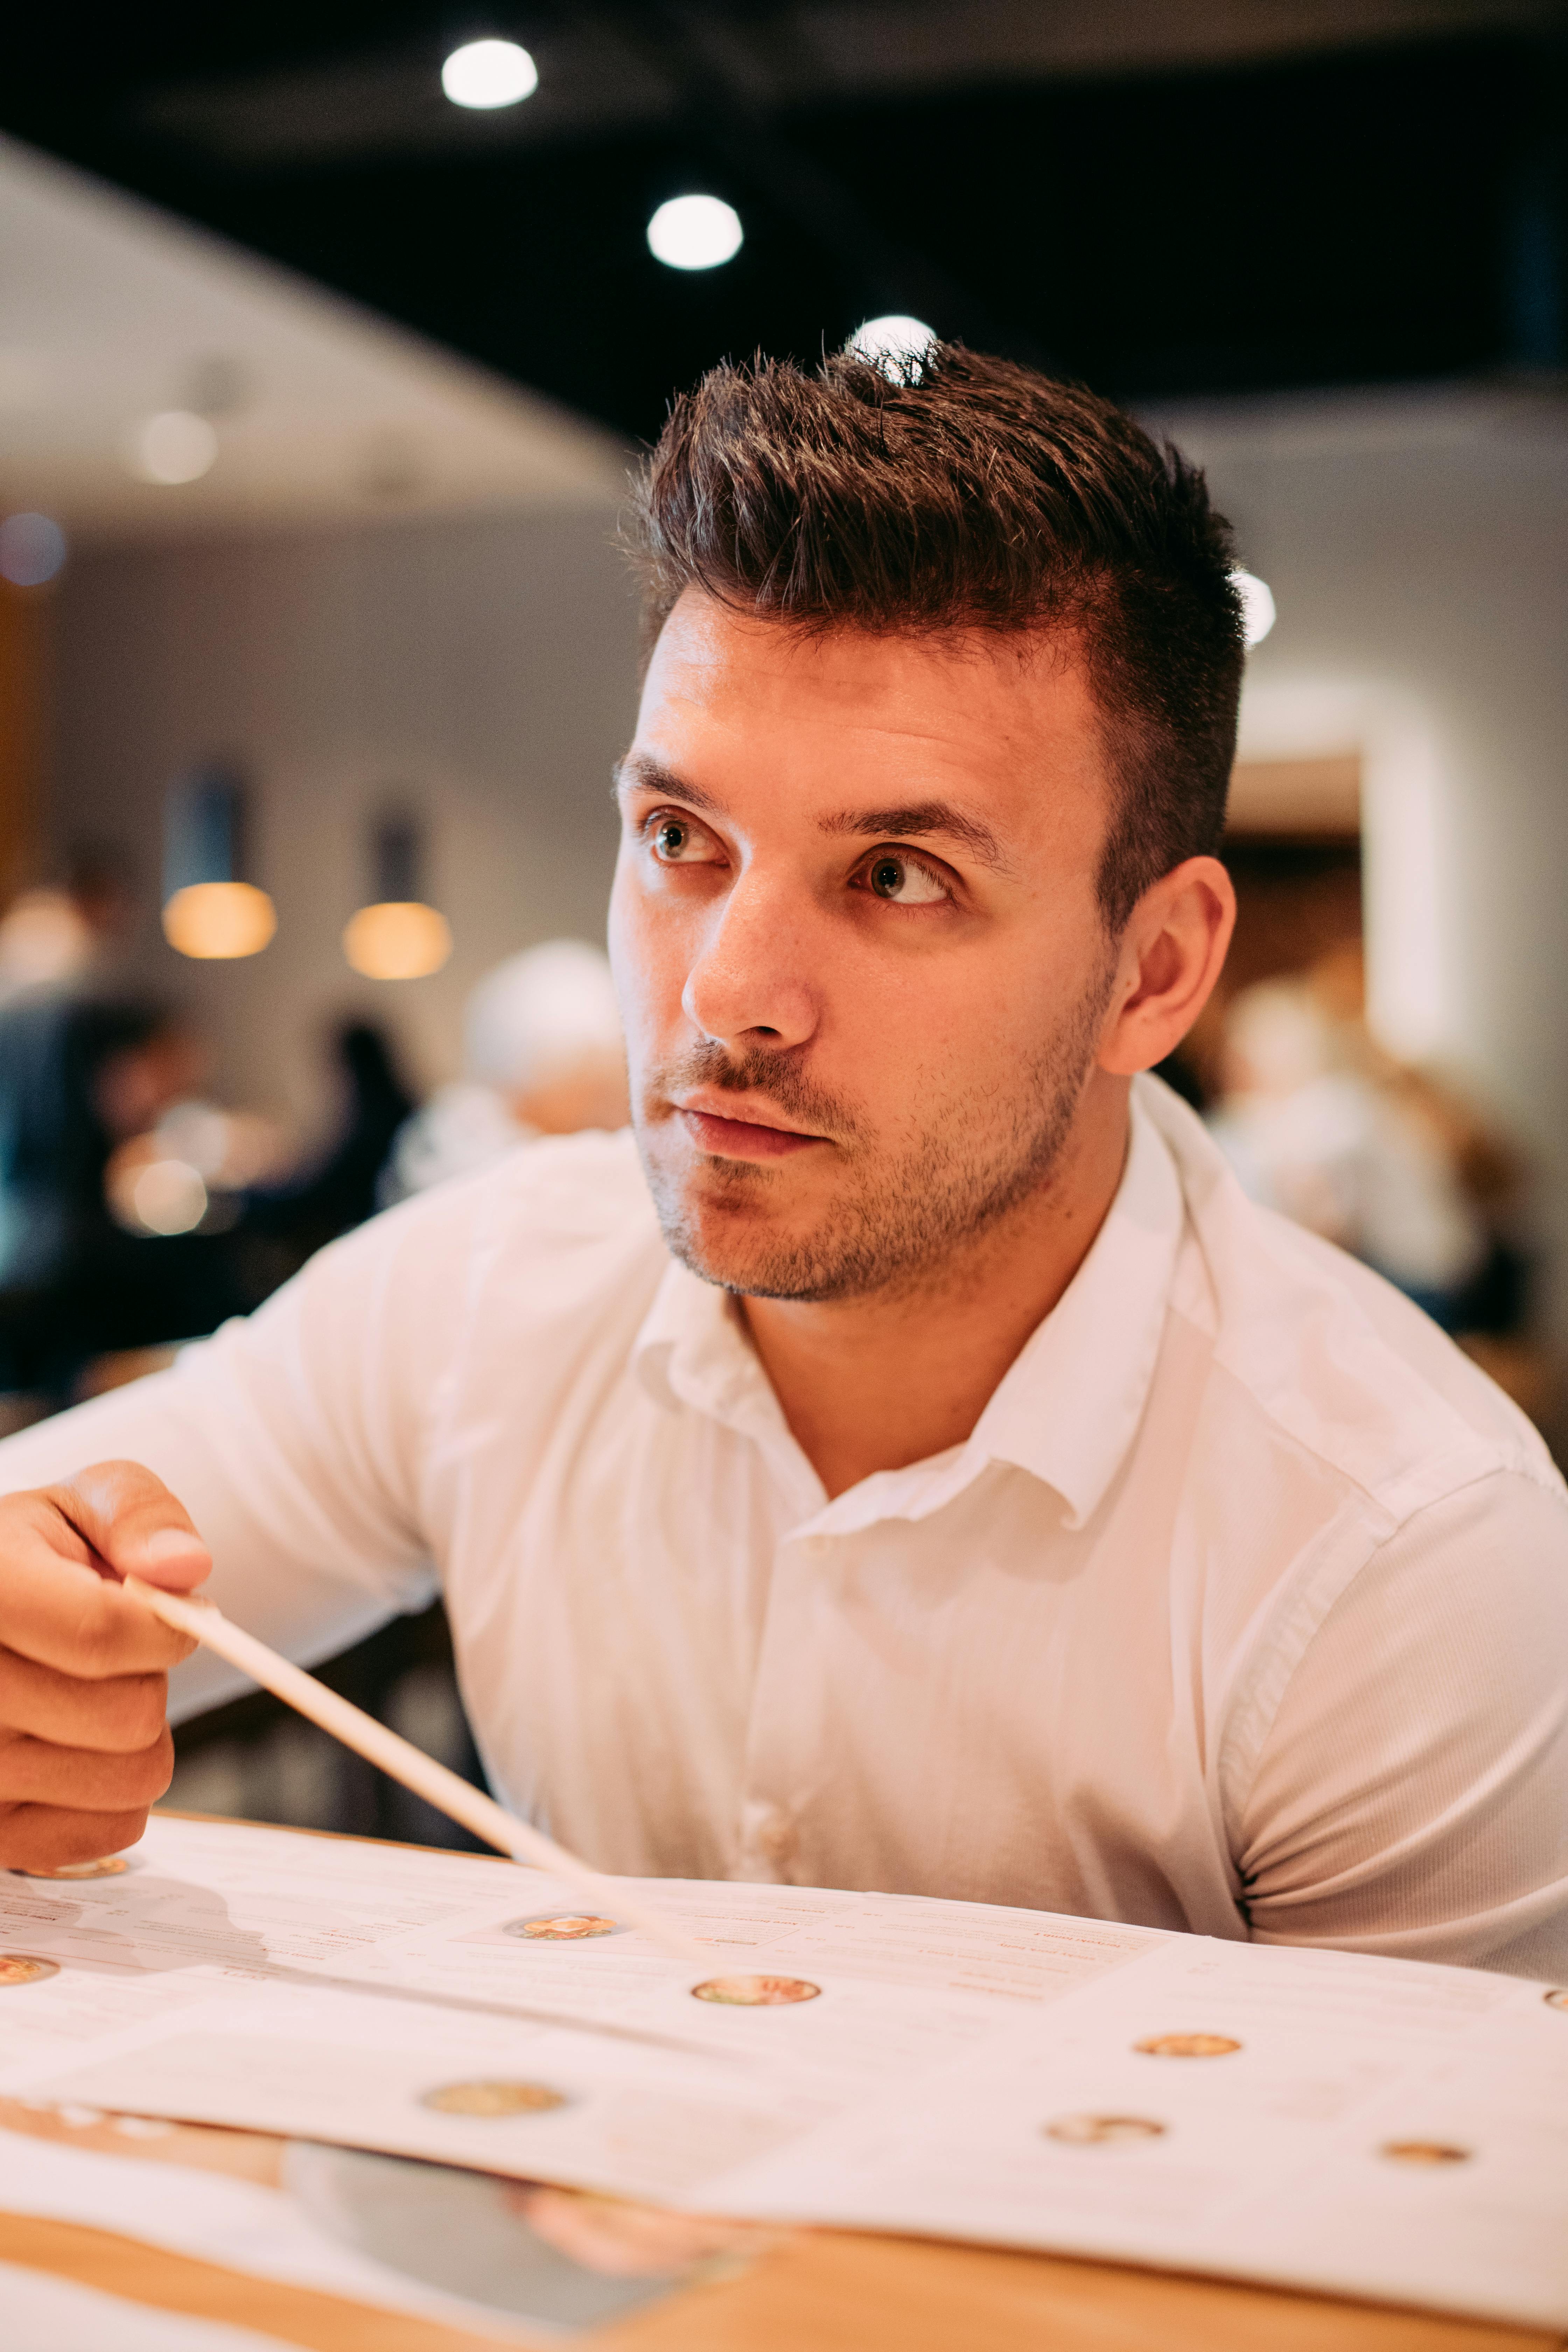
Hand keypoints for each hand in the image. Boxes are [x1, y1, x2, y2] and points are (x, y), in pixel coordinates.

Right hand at [0, 1462, 209, 1870]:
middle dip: (146, 1677)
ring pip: (133, 1776)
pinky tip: (74, 1743)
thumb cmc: (29, 1561)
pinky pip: (118, 1827)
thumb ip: (137, 1515)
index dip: (161, 1629)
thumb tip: (187, 1567)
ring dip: (137, 1735)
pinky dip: (118, 1789)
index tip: (166, 1618)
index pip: (99, 1633)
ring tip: (83, 1693)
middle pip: (128, 1716)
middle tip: (104, 1655)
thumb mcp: (76, 1508)